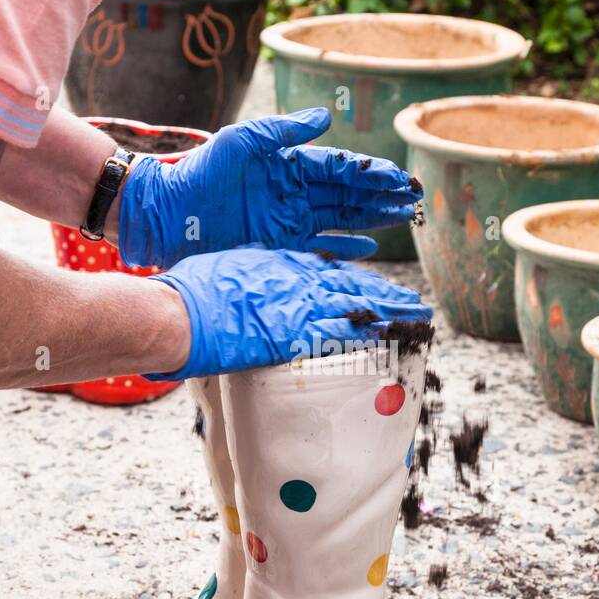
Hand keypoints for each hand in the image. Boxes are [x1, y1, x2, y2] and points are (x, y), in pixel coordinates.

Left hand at [118, 108, 419, 268]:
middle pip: (348, 193)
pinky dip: (344, 246)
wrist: (169, 213)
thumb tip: (325, 115)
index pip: (339, 167)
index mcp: (288, 164)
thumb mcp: (241, 142)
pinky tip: (369, 247)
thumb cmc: (200, 172)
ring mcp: (289, 220)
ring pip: (341, 217)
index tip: (399, 176)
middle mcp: (294, 192)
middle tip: (414, 199)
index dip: (370, 171)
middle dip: (381, 195)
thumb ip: (283, 130)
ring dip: (373, 217)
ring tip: (403, 217)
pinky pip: (320, 246)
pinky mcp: (279, 245)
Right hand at [142, 241, 431, 379]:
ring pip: (357, 305)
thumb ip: (248, 276)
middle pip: (352, 285)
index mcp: (278, 262)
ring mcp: (298, 303)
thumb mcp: (225, 270)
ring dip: (392, 312)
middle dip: (386, 295)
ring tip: (420, 318)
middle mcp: (295, 278)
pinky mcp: (297, 330)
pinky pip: (342, 331)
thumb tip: (253, 286)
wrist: (179, 311)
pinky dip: (369, 332)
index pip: (328, 269)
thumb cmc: (189, 292)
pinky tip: (392, 336)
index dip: (356, 280)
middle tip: (415, 304)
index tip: (376, 289)